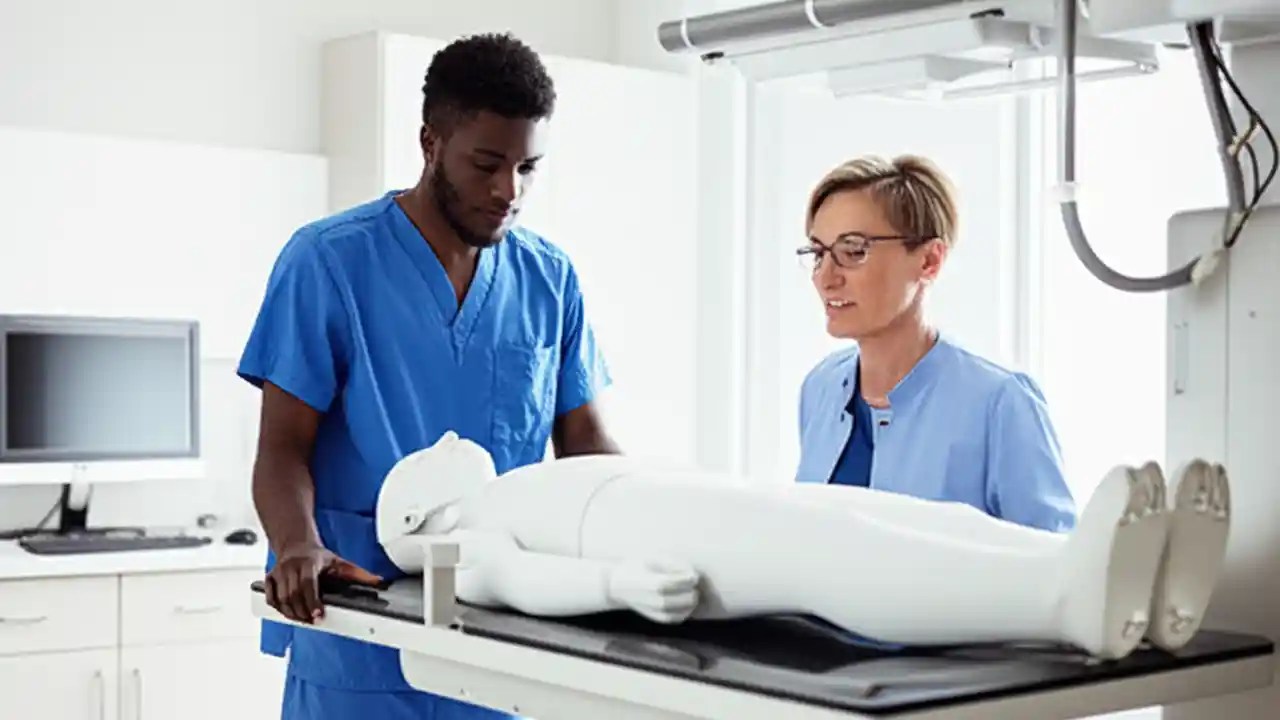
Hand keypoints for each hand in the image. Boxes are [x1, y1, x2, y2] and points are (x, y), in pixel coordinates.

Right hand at [264, 543, 382, 622]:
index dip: (313, 601)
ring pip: (281, 599)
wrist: (296, 545)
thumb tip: (379, 582)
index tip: (318, 616)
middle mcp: (291, 566)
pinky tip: (290, 613)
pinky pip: (271, 598)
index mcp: (309, 561)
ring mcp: (278, 572)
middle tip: (314, 621)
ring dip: (292, 613)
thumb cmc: (319, 557)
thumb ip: (359, 574)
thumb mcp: (340, 562)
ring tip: (304, 620)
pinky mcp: (270, 578)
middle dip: (303, 612)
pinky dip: (279, 609)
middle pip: (294, 594)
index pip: (308, 583)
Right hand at [607, 559, 699, 623]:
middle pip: (681, 599)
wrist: (620, 585)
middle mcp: (653, 600)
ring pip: (680, 611)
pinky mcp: (656, 617)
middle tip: (692, 583)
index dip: (687, 580)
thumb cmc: (638, 567)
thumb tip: (690, 574)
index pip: (675, 584)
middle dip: (690, 590)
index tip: (692, 574)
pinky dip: (686, 612)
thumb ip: (671, 563)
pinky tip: (688, 603)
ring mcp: (654, 611)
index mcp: (651, 583)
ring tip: (691, 591)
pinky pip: (675, 619)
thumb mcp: (652, 558)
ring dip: (690, 602)